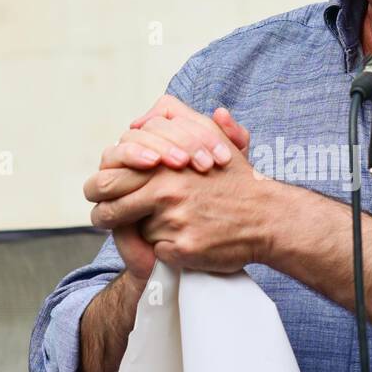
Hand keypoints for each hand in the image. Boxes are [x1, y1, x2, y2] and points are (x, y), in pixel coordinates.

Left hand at [85, 99, 250, 280]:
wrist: (269, 218)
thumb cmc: (238, 181)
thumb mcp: (213, 138)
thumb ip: (180, 120)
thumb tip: (143, 118)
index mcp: (165, 165)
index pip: (109, 178)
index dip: (102, 188)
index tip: (106, 194)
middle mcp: (166, 191)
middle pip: (111, 208)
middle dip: (106, 215)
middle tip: (107, 218)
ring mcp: (174, 222)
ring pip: (136, 232)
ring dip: (145, 232)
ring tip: (164, 227)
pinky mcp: (183, 249)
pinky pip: (157, 253)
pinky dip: (166, 251)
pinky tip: (184, 241)